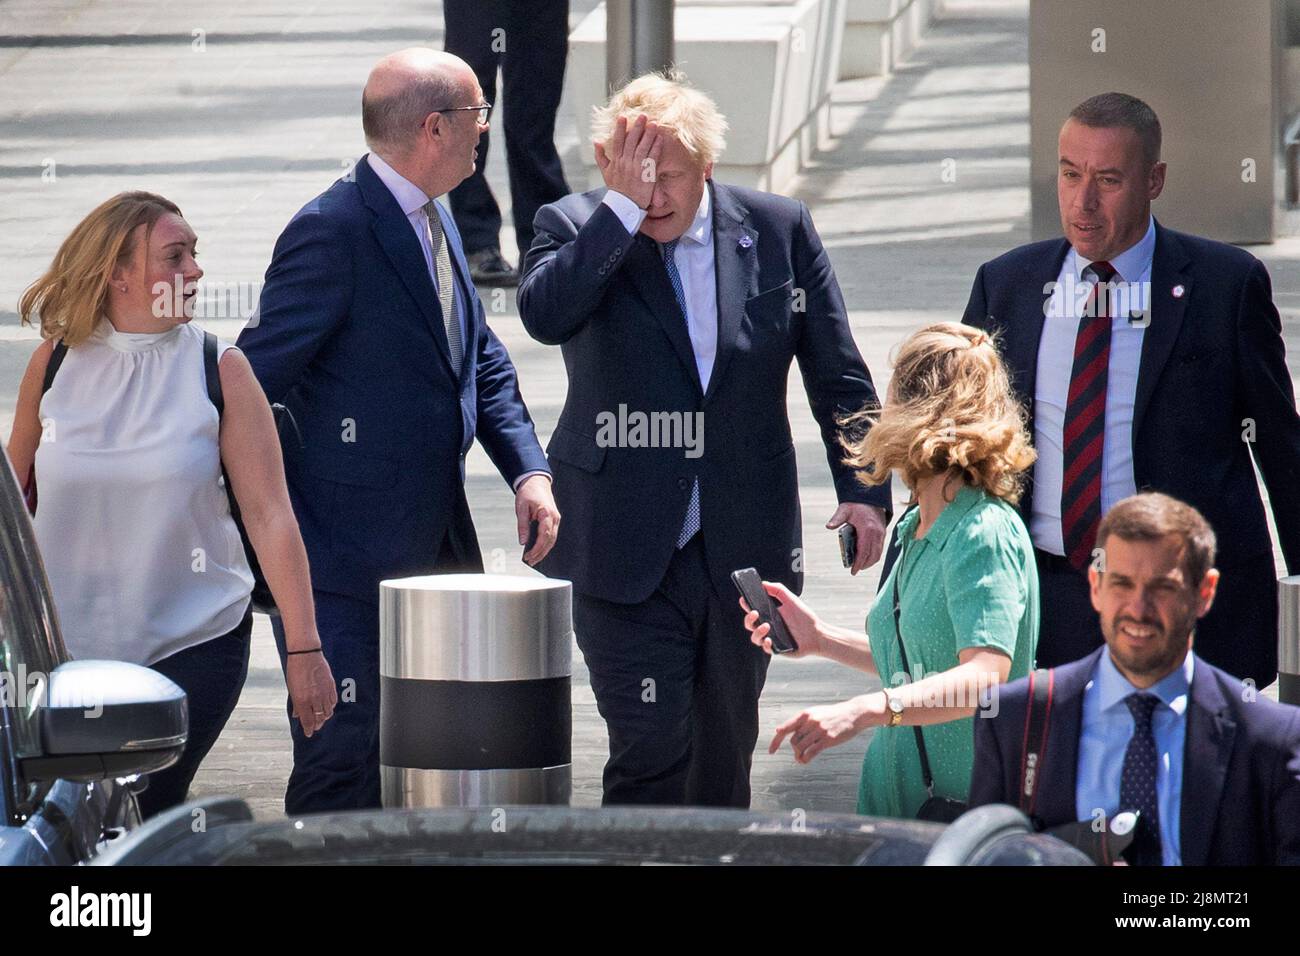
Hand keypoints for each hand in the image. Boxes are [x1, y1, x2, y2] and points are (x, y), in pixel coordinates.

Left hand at [286, 645, 336, 737]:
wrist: (306, 655)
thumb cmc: (296, 670)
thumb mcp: (292, 689)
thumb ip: (296, 704)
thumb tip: (297, 714)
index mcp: (302, 700)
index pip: (307, 721)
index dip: (308, 729)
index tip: (308, 733)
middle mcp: (315, 698)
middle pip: (319, 718)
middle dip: (317, 725)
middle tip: (315, 728)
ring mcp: (324, 692)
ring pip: (328, 711)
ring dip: (324, 717)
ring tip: (322, 719)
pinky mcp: (331, 685)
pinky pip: (333, 701)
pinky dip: (331, 707)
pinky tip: (328, 707)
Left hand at [516, 474, 559, 564]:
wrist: (536, 482)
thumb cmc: (528, 492)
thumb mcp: (521, 508)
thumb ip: (522, 526)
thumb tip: (522, 541)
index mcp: (547, 513)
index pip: (545, 536)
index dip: (537, 548)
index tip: (528, 556)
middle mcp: (554, 518)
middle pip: (550, 541)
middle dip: (540, 553)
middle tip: (530, 561)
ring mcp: (556, 519)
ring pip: (552, 540)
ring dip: (544, 551)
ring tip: (533, 559)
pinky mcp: (554, 520)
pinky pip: (551, 535)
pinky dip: (546, 544)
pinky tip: (538, 550)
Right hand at [594, 114, 662, 209]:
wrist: (624, 206)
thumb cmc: (616, 189)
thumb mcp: (605, 173)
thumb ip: (600, 156)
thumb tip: (596, 141)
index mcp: (616, 161)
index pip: (617, 141)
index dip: (620, 128)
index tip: (623, 117)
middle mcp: (625, 163)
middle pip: (631, 141)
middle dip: (637, 127)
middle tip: (643, 115)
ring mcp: (636, 168)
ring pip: (643, 148)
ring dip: (648, 135)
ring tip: (654, 124)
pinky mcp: (646, 175)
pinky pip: (652, 158)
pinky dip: (656, 148)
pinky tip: (660, 139)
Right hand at [738, 580, 821, 657]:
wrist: (817, 634)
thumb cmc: (804, 618)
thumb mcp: (791, 600)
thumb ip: (778, 590)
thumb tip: (763, 583)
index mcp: (769, 615)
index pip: (753, 610)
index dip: (746, 605)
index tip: (743, 599)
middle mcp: (768, 627)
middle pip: (750, 624)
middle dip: (748, 618)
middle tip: (755, 612)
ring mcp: (771, 638)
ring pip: (755, 638)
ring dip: (757, 632)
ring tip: (767, 626)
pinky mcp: (777, 649)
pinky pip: (766, 649)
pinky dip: (766, 644)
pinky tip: (770, 639)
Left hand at [768, 693, 883, 762]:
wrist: (854, 714)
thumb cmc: (833, 714)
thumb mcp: (816, 713)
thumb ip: (801, 722)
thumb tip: (781, 730)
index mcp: (805, 714)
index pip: (785, 728)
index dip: (776, 741)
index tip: (771, 751)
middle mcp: (810, 721)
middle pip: (794, 741)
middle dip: (795, 749)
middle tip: (799, 752)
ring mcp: (819, 730)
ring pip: (800, 747)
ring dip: (798, 756)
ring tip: (801, 759)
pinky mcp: (828, 739)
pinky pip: (811, 752)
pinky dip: (805, 759)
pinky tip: (805, 761)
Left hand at [827, 502, 887, 574]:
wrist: (871, 497)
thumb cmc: (856, 505)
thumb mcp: (845, 510)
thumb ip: (837, 519)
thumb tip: (828, 526)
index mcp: (867, 529)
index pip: (863, 551)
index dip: (859, 563)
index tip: (853, 571)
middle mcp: (876, 533)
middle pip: (872, 556)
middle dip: (864, 565)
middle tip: (855, 569)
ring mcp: (881, 534)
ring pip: (878, 554)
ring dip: (870, 562)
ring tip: (860, 565)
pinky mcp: (883, 533)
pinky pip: (880, 548)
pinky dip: (874, 555)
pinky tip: (866, 557)